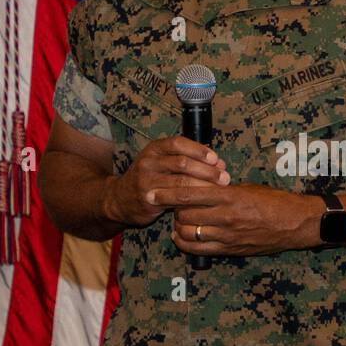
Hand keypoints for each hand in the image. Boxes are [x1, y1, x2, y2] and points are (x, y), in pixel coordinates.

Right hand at [105, 135, 228, 227]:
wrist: (120, 198)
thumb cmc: (150, 178)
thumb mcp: (163, 161)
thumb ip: (188, 159)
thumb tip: (219, 162)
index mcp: (154, 148)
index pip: (178, 143)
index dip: (199, 150)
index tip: (216, 159)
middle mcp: (149, 161)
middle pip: (182, 163)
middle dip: (207, 170)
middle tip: (225, 177)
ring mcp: (147, 180)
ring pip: (180, 182)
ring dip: (204, 186)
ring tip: (219, 190)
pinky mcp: (148, 198)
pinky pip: (174, 199)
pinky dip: (192, 200)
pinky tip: (204, 202)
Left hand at [149, 181, 320, 256]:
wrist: (295, 224)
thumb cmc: (274, 201)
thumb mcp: (247, 188)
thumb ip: (222, 189)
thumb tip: (200, 187)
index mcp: (229, 196)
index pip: (189, 194)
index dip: (166, 193)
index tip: (152, 192)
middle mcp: (225, 217)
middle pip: (184, 214)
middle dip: (174, 209)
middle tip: (174, 205)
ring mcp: (227, 236)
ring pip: (188, 232)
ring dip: (179, 226)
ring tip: (180, 220)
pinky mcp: (230, 250)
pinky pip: (199, 249)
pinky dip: (185, 243)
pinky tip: (183, 236)